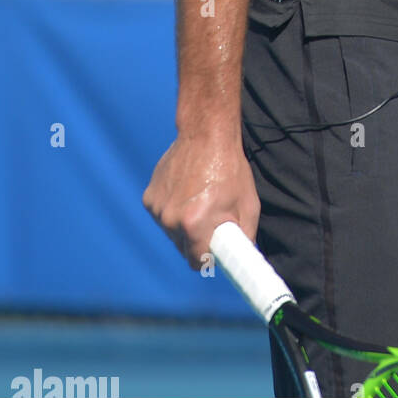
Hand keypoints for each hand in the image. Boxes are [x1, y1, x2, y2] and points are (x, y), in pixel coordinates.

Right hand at [143, 132, 259, 271]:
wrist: (206, 134)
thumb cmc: (230, 168)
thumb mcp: (248, 205)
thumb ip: (245, 237)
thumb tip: (243, 257)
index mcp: (194, 225)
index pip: (196, 262)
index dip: (208, 258)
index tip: (215, 250)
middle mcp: (170, 220)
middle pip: (183, 248)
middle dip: (197, 240)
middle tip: (211, 220)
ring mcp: (157, 208)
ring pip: (171, 232)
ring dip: (183, 224)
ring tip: (199, 200)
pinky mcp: (149, 198)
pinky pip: (162, 215)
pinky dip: (173, 209)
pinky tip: (186, 190)